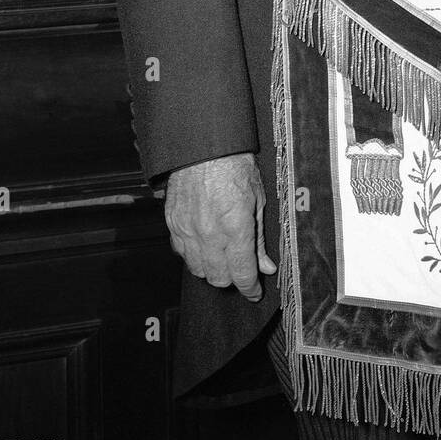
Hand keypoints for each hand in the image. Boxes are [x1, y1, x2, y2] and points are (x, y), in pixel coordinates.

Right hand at [164, 152, 275, 301]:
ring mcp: (188, 231)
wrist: (203, 147)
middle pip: (219, 279)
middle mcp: (210, 235)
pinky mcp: (173, 225)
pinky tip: (204, 244)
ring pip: (199, 270)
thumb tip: (266, 265)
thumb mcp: (258, 200)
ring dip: (212, 269)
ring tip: (223, 256)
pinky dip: (194, 256)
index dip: (251, 289)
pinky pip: (182, 254)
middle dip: (233, 279)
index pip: (242, 275)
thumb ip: (260, 238)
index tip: (255, 292)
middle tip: (241, 268)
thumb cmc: (234, 167)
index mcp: (235, 228)